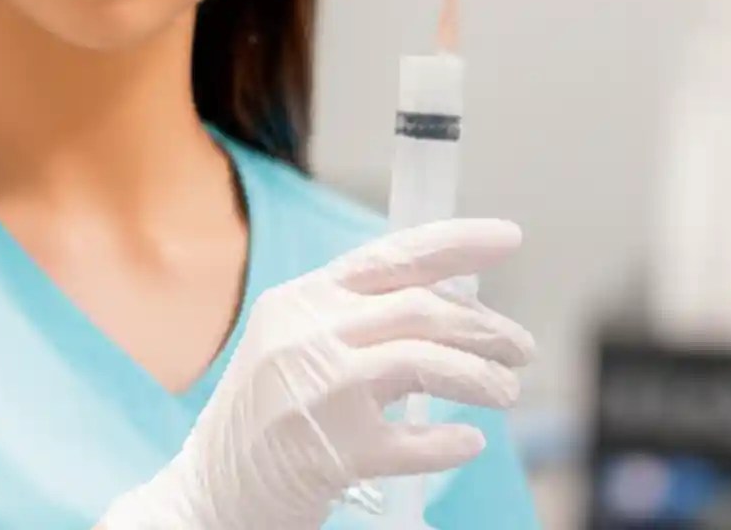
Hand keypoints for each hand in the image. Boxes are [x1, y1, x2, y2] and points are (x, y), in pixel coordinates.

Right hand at [101, 219, 535, 529]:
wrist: (211, 491)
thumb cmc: (263, 419)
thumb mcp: (291, 346)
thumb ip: (353, 320)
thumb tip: (450, 305)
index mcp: (297, 302)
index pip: (387, 257)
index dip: (453, 244)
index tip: (507, 239)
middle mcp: (303, 336)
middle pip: (419, 310)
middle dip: (485, 327)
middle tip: (520, 349)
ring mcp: (316, 393)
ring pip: (425, 362)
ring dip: (480, 376)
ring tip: (504, 390)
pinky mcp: (330, 452)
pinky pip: (415, 441)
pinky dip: (451, 442)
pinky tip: (467, 441)